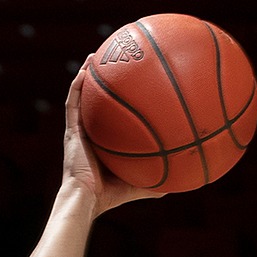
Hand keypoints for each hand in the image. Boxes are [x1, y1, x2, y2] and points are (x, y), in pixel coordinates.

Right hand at [61, 57, 163, 216]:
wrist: (86, 200)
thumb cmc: (111, 196)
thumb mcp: (141, 184)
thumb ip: (159, 181)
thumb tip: (186, 178)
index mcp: (105, 142)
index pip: (113, 118)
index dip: (122, 102)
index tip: (135, 86)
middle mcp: (92, 132)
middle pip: (99, 102)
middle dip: (106, 82)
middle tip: (118, 64)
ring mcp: (80, 130)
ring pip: (83, 96)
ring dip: (88, 75)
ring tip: (97, 56)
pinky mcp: (71, 131)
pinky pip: (73, 102)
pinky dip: (78, 85)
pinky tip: (86, 69)